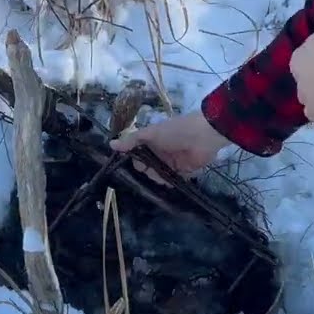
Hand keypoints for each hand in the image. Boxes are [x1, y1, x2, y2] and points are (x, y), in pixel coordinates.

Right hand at [108, 111, 230, 183]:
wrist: (203, 135)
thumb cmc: (175, 131)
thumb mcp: (150, 133)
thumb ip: (132, 140)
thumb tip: (110, 144)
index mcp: (151, 142)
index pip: (138, 157)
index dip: (136, 161)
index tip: (138, 164)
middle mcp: (160, 153)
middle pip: (148, 168)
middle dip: (149, 171)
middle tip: (152, 168)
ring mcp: (172, 163)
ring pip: (159, 176)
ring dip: (159, 177)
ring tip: (164, 174)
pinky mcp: (184, 171)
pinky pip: (173, 180)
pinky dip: (171, 182)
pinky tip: (170, 182)